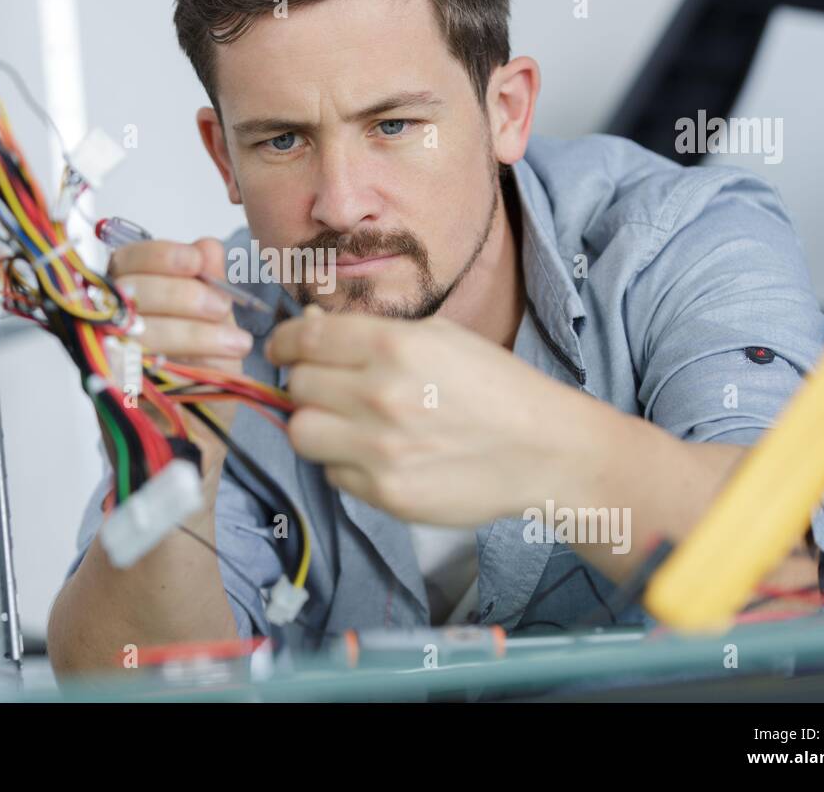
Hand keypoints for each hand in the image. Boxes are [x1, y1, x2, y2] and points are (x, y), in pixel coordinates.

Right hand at [109, 238, 254, 431]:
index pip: (126, 261)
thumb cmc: (198, 387)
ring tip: (236, 343)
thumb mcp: (215, 329)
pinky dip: (177, 365)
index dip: (160, 255)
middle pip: (126, 290)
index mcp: (125, 300)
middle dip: (181, 294)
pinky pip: (131, 370)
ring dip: (190, 331)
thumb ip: (209, 287)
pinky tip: (213, 367)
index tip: (199, 261)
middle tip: (222, 307)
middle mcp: (104, 325)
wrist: (196, 448)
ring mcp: (101, 359)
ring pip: (132, 329)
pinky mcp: (107, 395)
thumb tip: (208, 246)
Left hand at [265, 307, 586, 525]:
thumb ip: (370, 334)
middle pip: (296, 387)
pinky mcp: (386, 494)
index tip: (280, 349)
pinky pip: (333, 475)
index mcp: (391, 346)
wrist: (543, 449)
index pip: (304, 340)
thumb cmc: (493, 386)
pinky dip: (345, 464)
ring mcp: (380, 451)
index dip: (283, 343)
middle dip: (305, 384)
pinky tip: (378, 455)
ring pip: (301, 434)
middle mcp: (379, 396)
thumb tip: (310, 330)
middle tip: (327, 388)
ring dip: (315, 426)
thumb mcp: (438, 336)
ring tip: (344, 424)